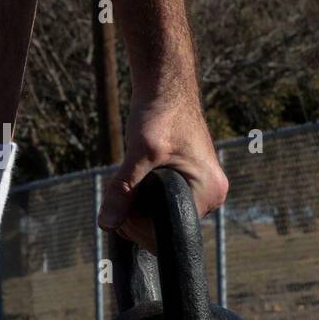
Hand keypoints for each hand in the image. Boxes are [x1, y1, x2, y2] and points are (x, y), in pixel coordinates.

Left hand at [97, 91, 227, 252]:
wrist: (166, 86)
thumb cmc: (161, 113)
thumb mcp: (139, 153)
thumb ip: (123, 190)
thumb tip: (106, 225)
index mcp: (209, 192)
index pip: (172, 232)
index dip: (140, 227)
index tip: (120, 210)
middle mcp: (212, 194)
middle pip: (167, 226)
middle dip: (137, 216)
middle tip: (118, 193)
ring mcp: (202, 188)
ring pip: (162, 214)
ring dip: (139, 206)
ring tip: (129, 179)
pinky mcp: (190, 180)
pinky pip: (164, 201)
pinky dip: (145, 196)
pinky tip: (137, 178)